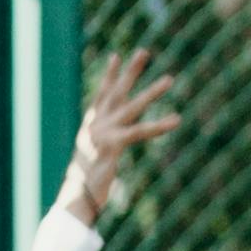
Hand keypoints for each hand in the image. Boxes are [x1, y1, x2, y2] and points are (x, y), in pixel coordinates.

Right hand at [61, 46, 178, 225]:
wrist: (74, 200)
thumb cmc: (84, 185)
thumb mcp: (92, 160)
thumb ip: (99, 147)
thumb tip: (104, 148)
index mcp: (90, 126)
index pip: (102, 94)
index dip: (110, 75)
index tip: (116, 57)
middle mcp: (96, 124)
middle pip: (117, 91)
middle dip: (131, 71)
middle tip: (144, 51)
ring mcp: (103, 133)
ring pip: (133, 107)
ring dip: (152, 91)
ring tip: (170, 78)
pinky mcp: (113, 145)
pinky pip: (140, 132)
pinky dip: (159, 125)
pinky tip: (175, 120)